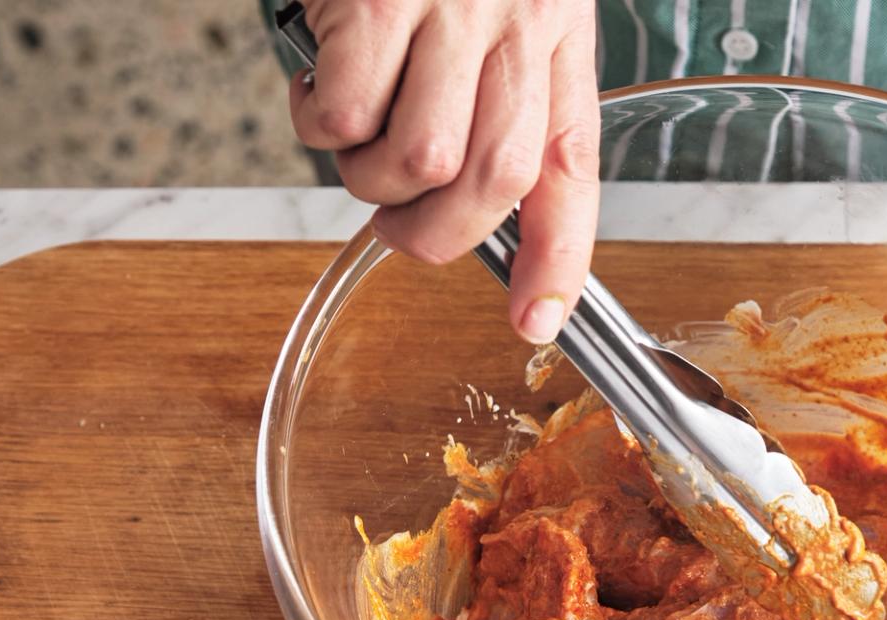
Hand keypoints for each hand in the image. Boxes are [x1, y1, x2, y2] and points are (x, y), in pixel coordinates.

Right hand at [289, 0, 600, 345]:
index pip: (571, 167)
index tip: (535, 320)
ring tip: (350, 132)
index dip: (560, 258)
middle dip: (435, 234)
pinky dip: (318, 124)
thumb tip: (459, 194)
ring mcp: (448, 9)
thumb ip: (498, 88)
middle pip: (494, 182)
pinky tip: (315, 80)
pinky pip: (345, 114)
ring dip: (370, 175)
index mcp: (555, 32)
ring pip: (420, 160)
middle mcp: (516, 22)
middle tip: (394, 222)